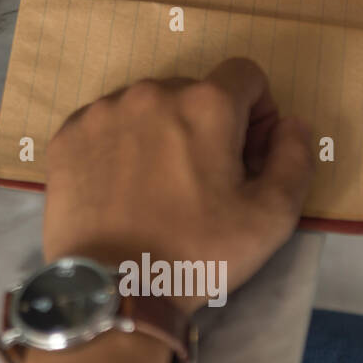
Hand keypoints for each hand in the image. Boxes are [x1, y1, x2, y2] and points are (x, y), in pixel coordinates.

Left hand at [41, 58, 313, 314]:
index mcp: (205, 104)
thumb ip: (295, 157)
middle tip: (203, 180)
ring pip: (146, 107)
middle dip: (206, 125)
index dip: (256, 111)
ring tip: (157, 187)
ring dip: (160, 132)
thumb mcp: (271, 217)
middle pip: (193, 91)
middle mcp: (150, 93)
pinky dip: (119, 145)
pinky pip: (105, 125)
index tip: (247, 153)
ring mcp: (102, 112)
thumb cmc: (196, 253)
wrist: (113, 287)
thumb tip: (291, 124)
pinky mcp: (67, 135)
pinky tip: (121, 188)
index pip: (245, 75)